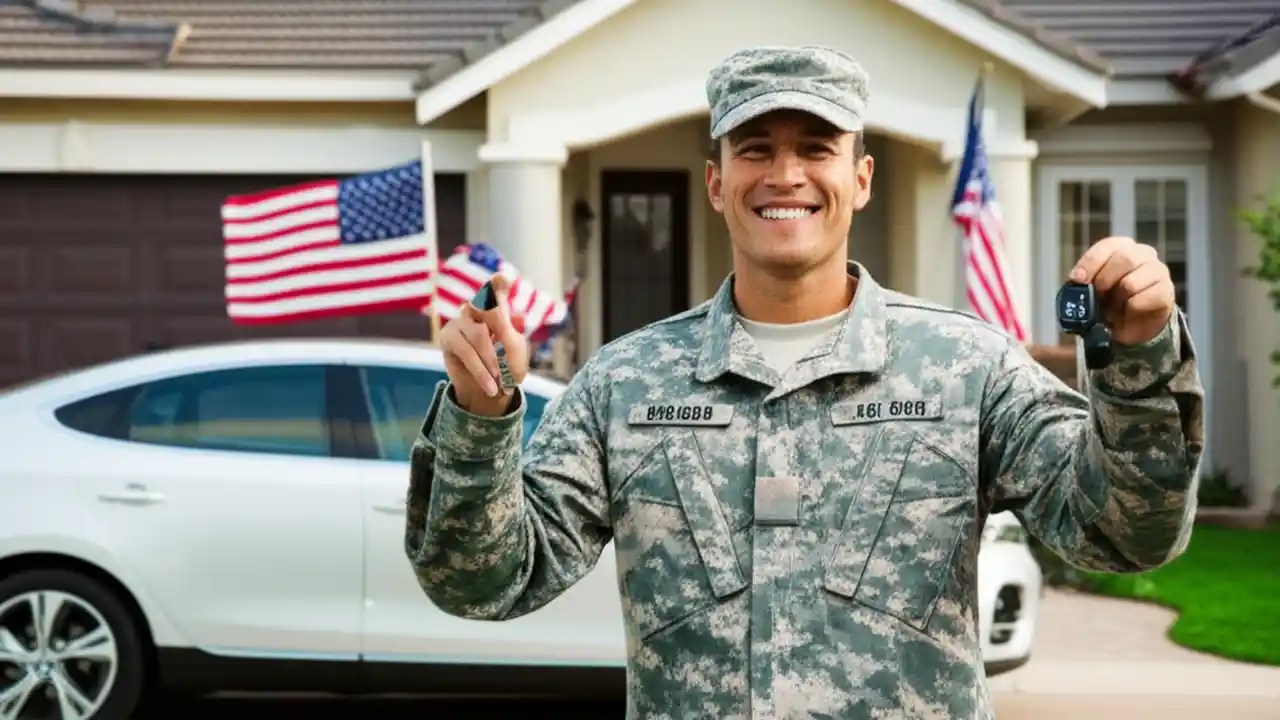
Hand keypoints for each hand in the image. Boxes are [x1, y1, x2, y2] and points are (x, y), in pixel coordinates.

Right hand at [439, 273, 529, 415]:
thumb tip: (519, 316)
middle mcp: (477, 308)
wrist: (491, 388)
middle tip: (509, 345)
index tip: (502, 278)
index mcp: (498, 306)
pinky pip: (465, 351)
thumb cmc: (507, 365)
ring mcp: (461, 320)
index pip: (497, 289)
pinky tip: (489, 385)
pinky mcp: (448, 336)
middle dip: (499, 325)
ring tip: (502, 382)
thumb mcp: (516, 351)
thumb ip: (514, 334)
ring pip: (478, 335)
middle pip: (485, 306)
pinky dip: (480, 369)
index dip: (498, 284)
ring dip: (492, 360)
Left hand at [1069, 236, 1174, 344]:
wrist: (1132, 323)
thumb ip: (1084, 281)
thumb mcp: (1090, 288)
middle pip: (1123, 259)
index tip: (1077, 279)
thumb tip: (1076, 281)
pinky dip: (1132, 307)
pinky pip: (1145, 298)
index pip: (1107, 246)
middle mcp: (1143, 253)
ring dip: (1117, 298)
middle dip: (1104, 280)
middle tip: (1097, 295)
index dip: (1091, 262)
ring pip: (1131, 282)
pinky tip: (1130, 310)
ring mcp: (1158, 271)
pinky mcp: (1167, 291)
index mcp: (1122, 247)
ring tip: (1114, 305)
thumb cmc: (1109, 300)